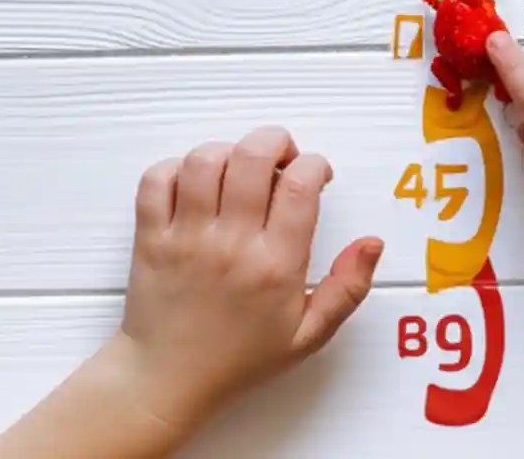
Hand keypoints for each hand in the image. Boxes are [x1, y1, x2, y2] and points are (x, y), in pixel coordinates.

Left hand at [112, 126, 382, 434]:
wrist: (167, 380)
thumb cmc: (240, 358)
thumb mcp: (310, 334)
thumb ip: (348, 288)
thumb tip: (372, 243)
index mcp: (276, 265)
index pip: (300, 186)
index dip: (315, 165)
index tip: (317, 176)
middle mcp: (232, 244)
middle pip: (252, 156)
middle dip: (275, 142)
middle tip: (282, 159)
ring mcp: (186, 238)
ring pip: (204, 160)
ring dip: (229, 152)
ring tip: (239, 171)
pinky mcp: (151, 238)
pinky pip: (157, 179)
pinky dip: (177, 167)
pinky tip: (197, 184)